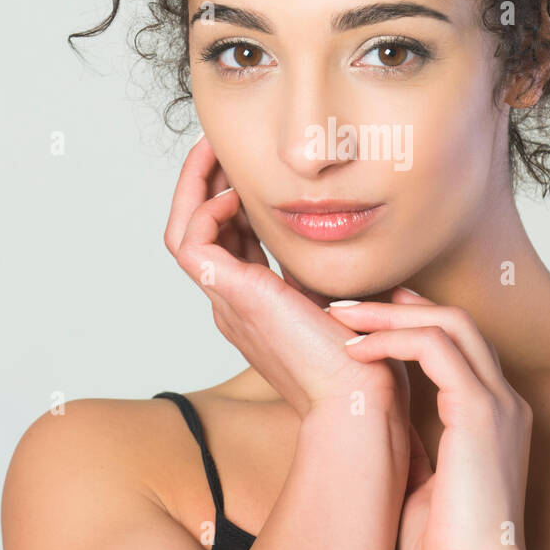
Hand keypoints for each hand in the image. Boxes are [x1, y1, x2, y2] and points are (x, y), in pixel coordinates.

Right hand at [164, 134, 409, 420]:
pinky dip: (203, 212)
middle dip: (207, 185)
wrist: (361, 402)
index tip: (250, 170)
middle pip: (199, 233)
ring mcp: (228, 302)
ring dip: (194, 188)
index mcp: (258, 307)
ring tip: (212, 151)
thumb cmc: (366, 364)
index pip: (230, 243)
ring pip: (183, 235)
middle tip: (219, 147)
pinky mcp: (233, 296)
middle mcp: (234, 304)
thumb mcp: (346, 301)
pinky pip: (191, 244)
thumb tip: (353, 242)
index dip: (234, 202)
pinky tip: (233, 195)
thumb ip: (335, 273)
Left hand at [329, 289, 539, 549]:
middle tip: (347, 304)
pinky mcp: (481, 413)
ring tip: (341, 316)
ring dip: (389, 314)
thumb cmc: (447, 547)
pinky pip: (435, 348)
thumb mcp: (426, 481)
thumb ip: (417, 443)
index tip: (370, 316)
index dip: (416, 320)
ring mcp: (498, 404)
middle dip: (400, 305)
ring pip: (448, 324)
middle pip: (457, 322)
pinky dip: (391, 340)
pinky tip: (354, 351)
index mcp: (496, 417)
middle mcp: (505, 402)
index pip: (462, 345)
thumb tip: (385, 421)